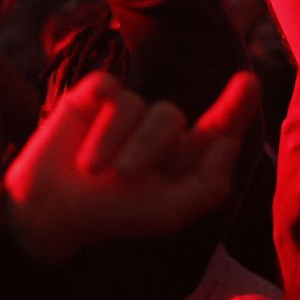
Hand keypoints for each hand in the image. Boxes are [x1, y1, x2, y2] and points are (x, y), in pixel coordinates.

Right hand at [0, 71, 259, 264]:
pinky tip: (82, 142)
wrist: (50, 211)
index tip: (249, 82)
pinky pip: (110, 89)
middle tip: (123, 176)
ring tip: (91, 170)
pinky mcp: (92, 97)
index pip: (216, 127)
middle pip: (172, 117)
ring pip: (139, 104)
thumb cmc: (112, 217)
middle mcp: (156, 132)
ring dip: (115, 142)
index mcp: (181, 159)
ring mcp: (124, 112)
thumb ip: (211, 185)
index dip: (235, 105)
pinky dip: (100, 122)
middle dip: (149, 146)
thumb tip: (229, 144)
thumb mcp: (169, 213)